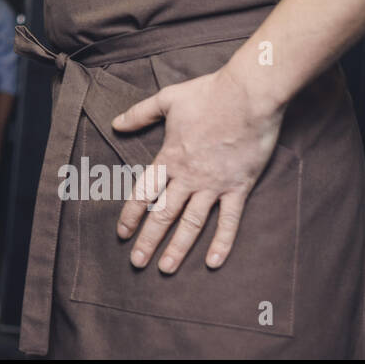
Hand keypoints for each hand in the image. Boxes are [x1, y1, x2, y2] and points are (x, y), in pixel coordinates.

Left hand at [111, 66, 285, 273]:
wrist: (248, 96)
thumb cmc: (208, 94)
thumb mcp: (167, 99)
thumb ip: (140, 113)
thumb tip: (116, 123)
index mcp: (169, 157)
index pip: (144, 193)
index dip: (131, 215)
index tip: (122, 233)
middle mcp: (188, 177)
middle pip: (163, 214)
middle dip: (148, 240)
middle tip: (137, 262)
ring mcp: (214, 185)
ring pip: (191, 223)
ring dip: (178, 248)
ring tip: (166, 268)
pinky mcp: (238, 187)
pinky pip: (229, 220)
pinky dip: (222, 242)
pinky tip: (212, 262)